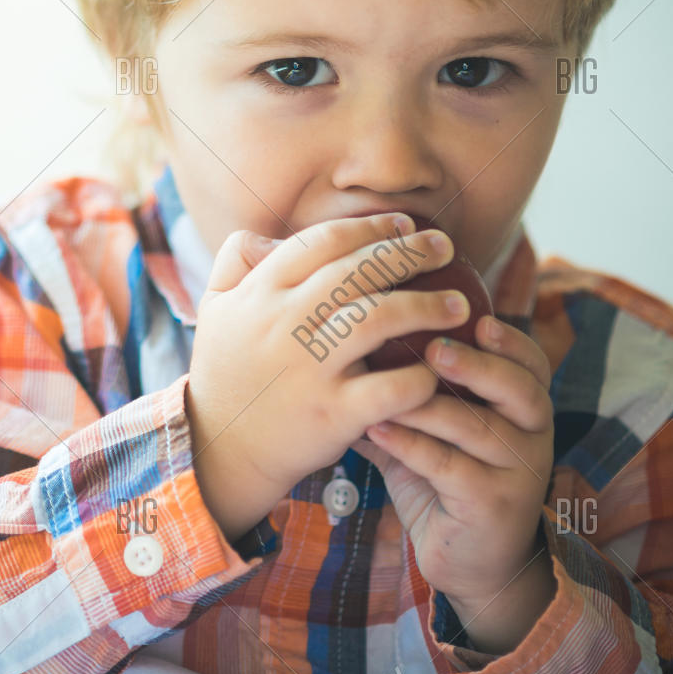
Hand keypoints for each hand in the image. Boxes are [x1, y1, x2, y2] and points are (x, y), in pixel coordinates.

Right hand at [185, 213, 460, 534]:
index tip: (404, 224)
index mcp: (261, 291)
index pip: (324, 241)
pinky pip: (388, 389)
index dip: (370, 228)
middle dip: (410, 253)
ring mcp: (309, 369)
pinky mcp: (331, 414)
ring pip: (378, 319)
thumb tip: (276, 237)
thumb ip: (237, 259)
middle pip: (358, 271)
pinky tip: (435, 370)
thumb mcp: (214, 306)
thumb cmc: (227, 372)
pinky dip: (418, 378)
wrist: (221, 449)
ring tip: (458, 304)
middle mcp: (284, 322)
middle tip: (444, 248)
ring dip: (426, 307)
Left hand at [352, 313, 556, 654]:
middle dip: (477, 366)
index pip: (532, 364)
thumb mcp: (438, 432)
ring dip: (427, 406)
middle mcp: (532, 437)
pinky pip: (449, 467)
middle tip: (434, 349)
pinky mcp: (491, 506)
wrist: (472, 563)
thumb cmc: (450, 483)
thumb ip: (411, 392)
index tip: (478, 318)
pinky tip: (376, 430)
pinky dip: (410, 445)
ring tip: (386, 386)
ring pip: (475, 428)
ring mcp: (517, 474)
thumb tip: (355, 345)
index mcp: (526, 409)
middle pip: (519, 389)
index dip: (509, 340)